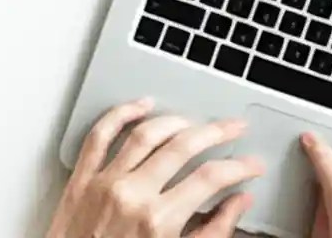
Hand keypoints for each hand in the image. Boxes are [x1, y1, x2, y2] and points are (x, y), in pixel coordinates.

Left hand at [48, 99, 264, 237]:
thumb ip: (212, 233)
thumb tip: (238, 203)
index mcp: (159, 221)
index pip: (210, 178)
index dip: (239, 167)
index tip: (251, 165)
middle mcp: (132, 195)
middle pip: (183, 146)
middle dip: (216, 132)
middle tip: (233, 127)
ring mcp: (104, 183)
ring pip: (145, 133)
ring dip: (175, 120)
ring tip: (193, 121)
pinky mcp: (81, 179)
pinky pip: (100, 135)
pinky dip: (120, 114)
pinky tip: (140, 106)